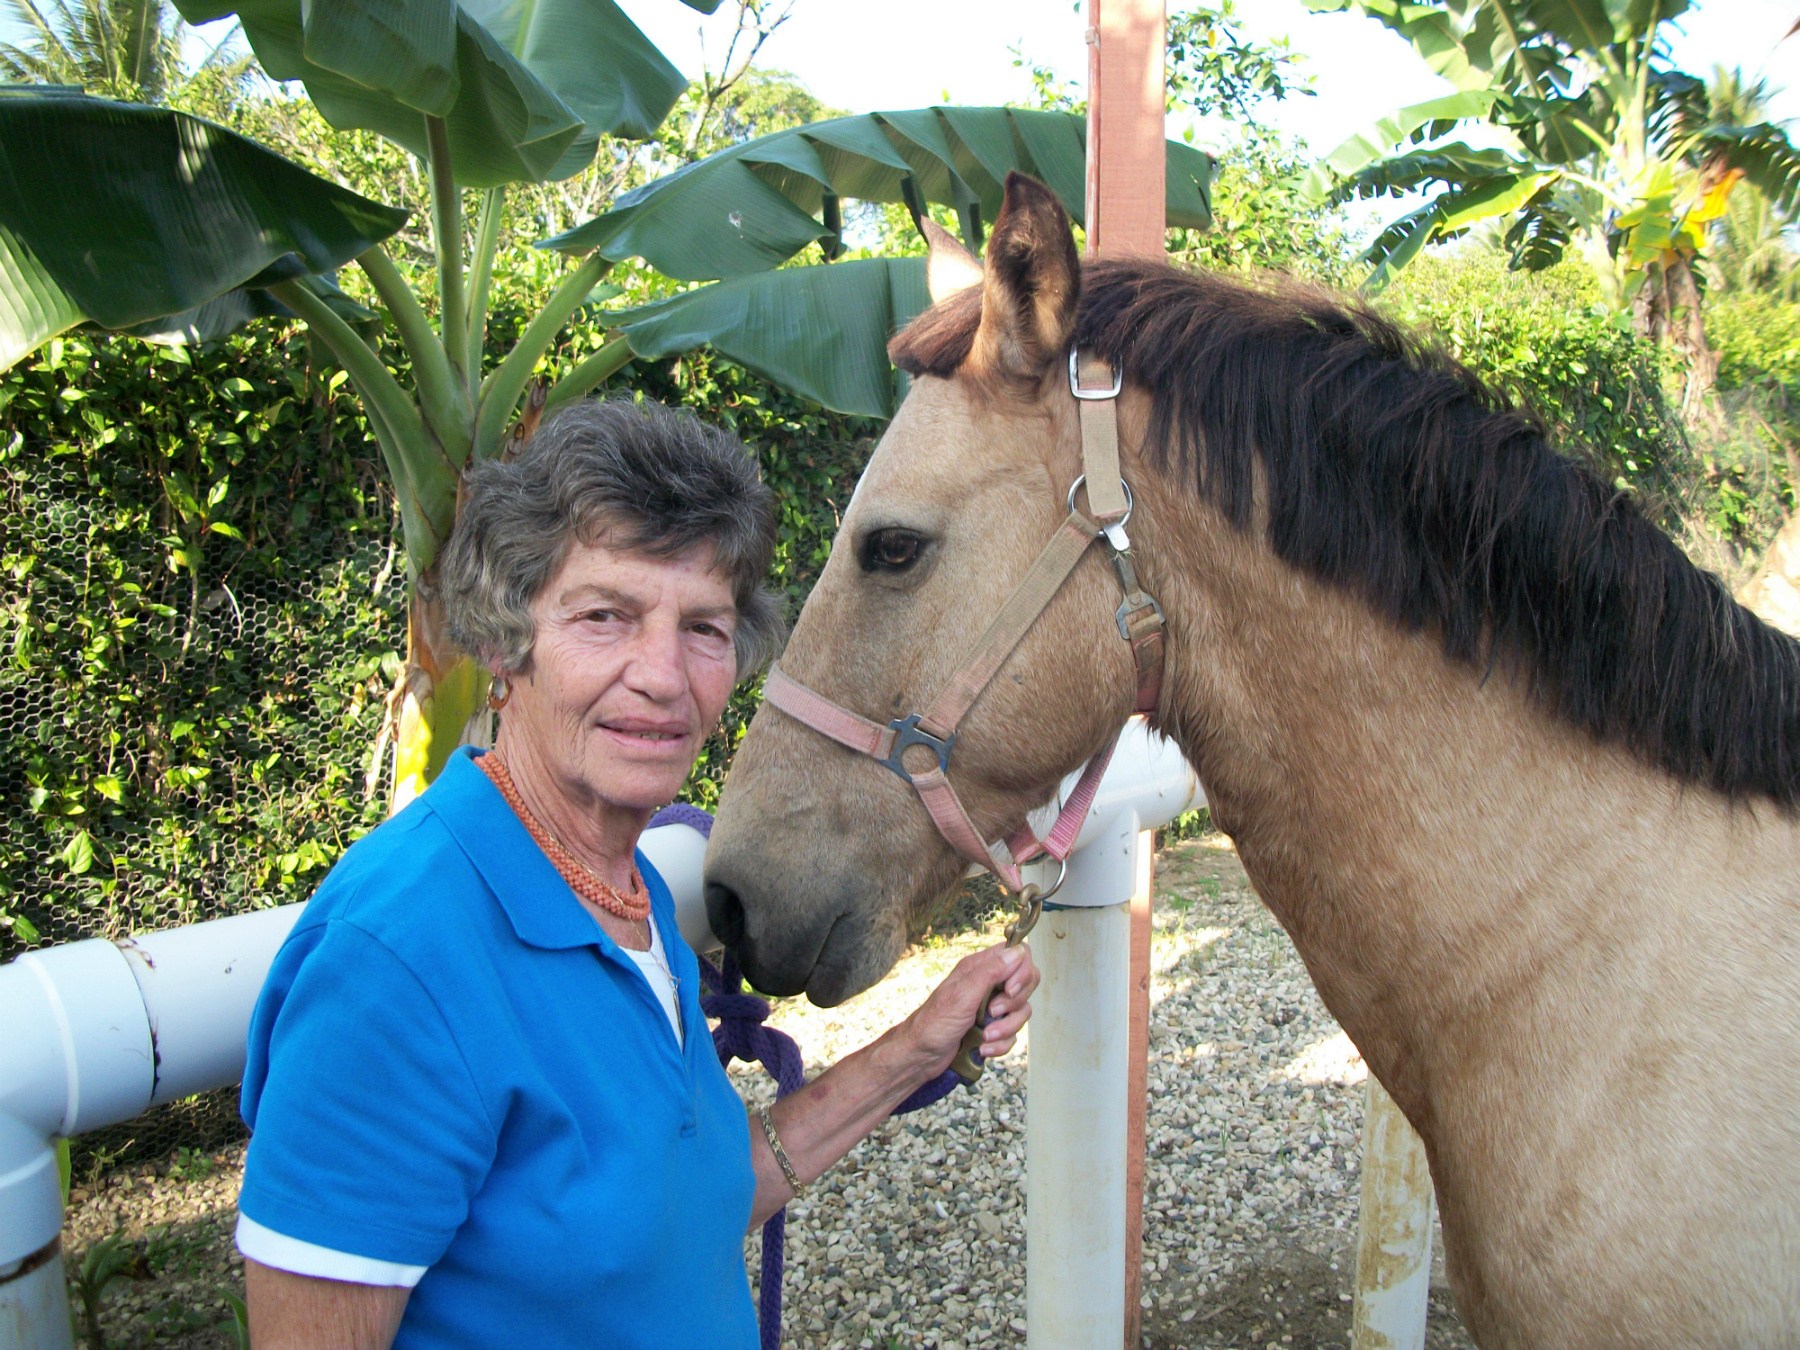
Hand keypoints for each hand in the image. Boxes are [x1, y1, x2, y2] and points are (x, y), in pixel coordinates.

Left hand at [902, 942, 1040, 1077]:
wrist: (921, 1056)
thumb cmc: (934, 1023)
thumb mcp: (962, 994)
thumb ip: (991, 972)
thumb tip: (1016, 952)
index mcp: (980, 968)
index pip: (1018, 954)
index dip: (1022, 971)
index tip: (1009, 989)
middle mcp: (989, 984)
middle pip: (1026, 984)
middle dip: (1014, 1003)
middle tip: (993, 1011)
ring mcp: (992, 1006)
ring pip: (1021, 1011)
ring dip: (1006, 1028)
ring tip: (985, 1035)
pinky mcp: (993, 1027)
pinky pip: (1013, 1033)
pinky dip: (1001, 1043)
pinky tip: (983, 1047)